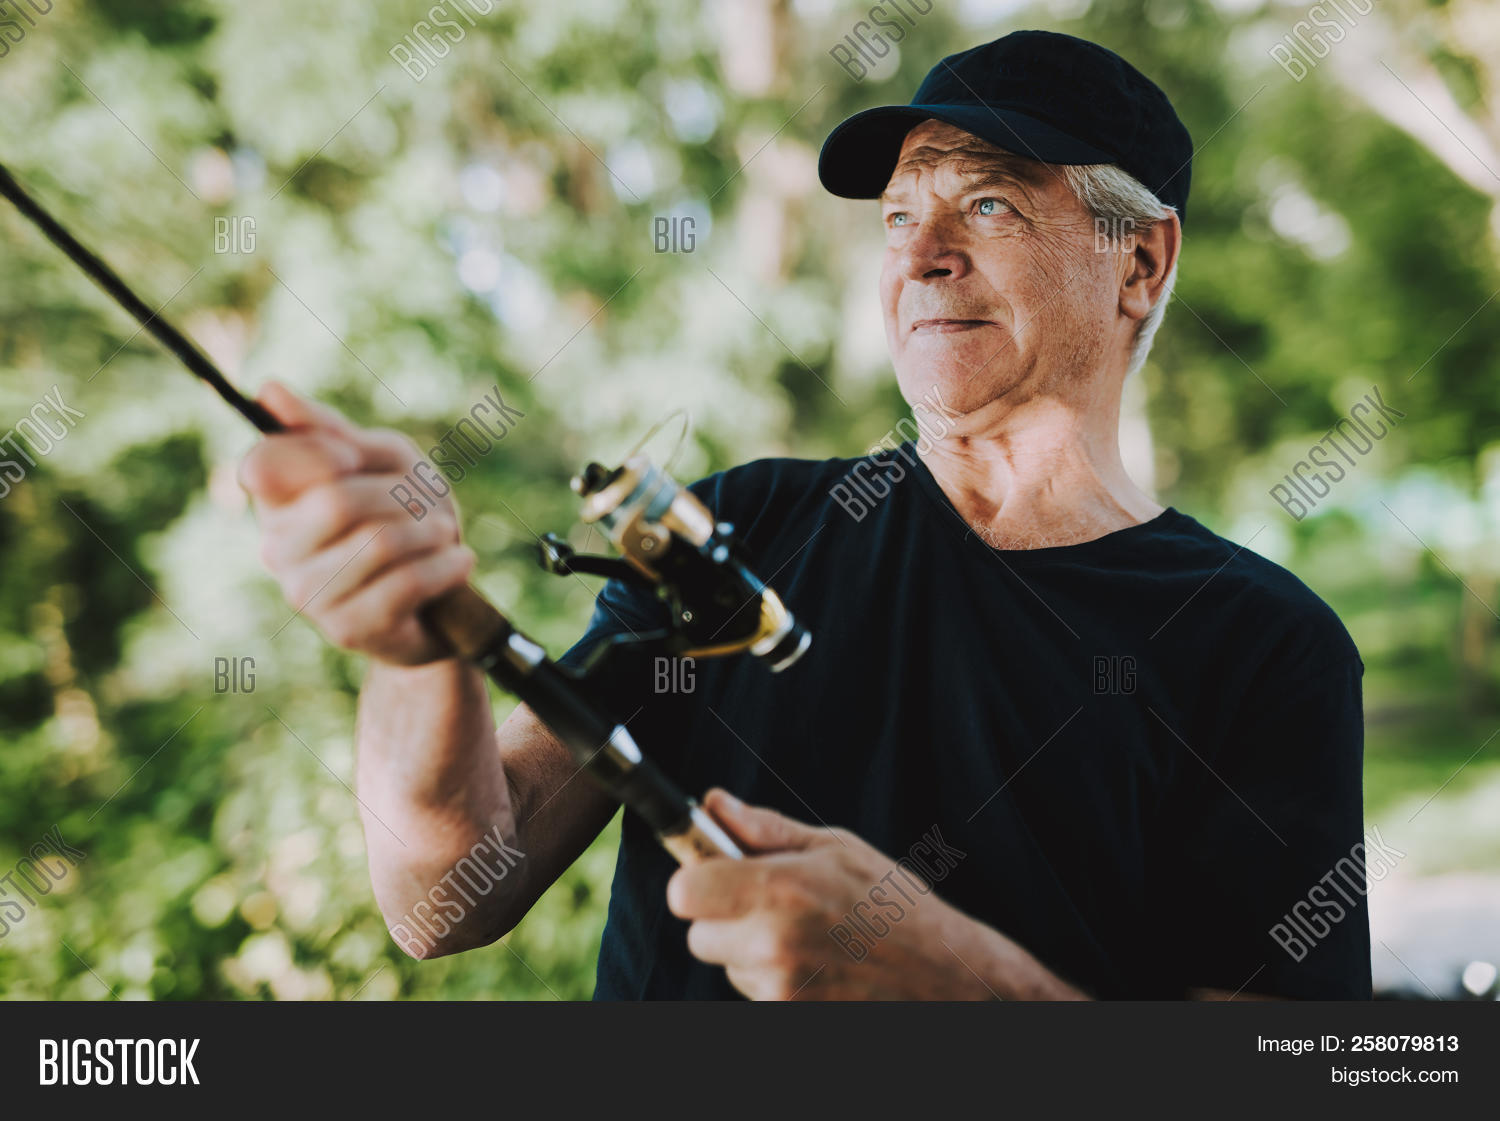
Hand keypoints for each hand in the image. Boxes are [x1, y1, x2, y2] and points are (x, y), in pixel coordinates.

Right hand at [238, 381, 474, 664]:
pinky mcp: (346, 629)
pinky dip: (447, 565)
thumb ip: (330, 431)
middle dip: (402, 495)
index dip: (316, 454)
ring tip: (443, 536)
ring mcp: (307, 594)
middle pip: (338, 501)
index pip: (262, 465)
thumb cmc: (407, 516)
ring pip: (379, 542)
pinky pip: (406, 583)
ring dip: (431, 532)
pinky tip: (460, 562)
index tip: (355, 458)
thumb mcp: (382, 461)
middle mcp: (277, 549)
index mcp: (276, 501)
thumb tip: (269, 390)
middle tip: (427, 504)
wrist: (442, 594)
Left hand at [668, 789, 1071, 999]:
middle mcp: (771, 945)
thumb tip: (712, 804)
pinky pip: (756, 997)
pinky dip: (777, 985)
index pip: (683, 892)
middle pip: (699, 935)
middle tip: (777, 907)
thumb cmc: (897, 908)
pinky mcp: (786, 1023)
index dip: (698, 880)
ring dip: (754, 955)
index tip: (720, 875)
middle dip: (727, 920)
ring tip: (813, 941)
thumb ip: (765, 829)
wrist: (949, 980)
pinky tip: (819, 970)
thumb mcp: (836, 849)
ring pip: (729, 969)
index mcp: (779, 891)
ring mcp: (778, 993)